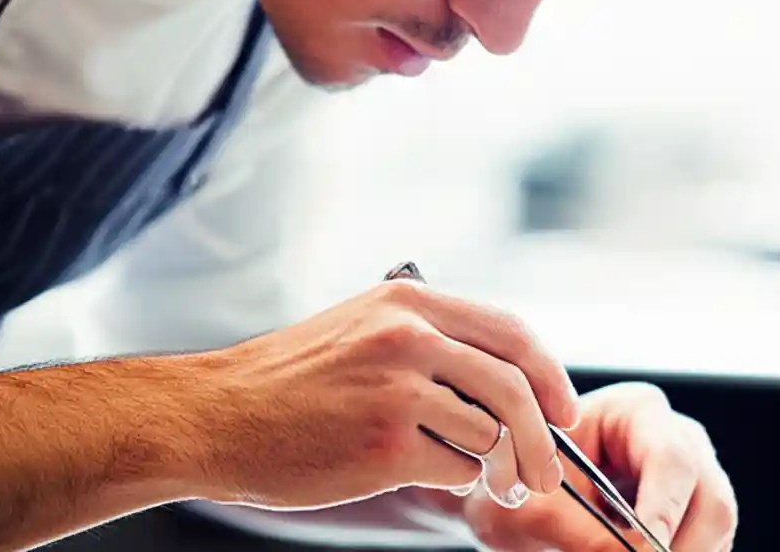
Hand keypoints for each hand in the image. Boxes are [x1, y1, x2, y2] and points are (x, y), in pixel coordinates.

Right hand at [189, 279, 577, 508]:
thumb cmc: (290, 379)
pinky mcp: (385, 445)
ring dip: (487, 460)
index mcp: (408, 302)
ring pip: (488, 432)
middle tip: (549, 469)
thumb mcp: (362, 326)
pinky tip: (413, 469)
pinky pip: (455, 469)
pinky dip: (449, 477)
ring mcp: (398, 390)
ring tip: (460, 466)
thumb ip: (431, 338)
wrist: (217, 416)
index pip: (511, 331)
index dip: (549, 374)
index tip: (563, 409)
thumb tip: (509, 376)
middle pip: (514, 386)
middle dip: (544, 435)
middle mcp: (408, 337)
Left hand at [448, 383, 737, 550]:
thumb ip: (577, 531)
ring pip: (716, 529)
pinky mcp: (692, 515)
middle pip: (711, 498)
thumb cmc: (515, 487)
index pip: (671, 459)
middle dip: (681, 547)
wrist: (509, 498)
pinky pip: (709, 547)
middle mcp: (676, 438)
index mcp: (636, 412)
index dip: (664, 511)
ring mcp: (691, 478)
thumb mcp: (530, 509)